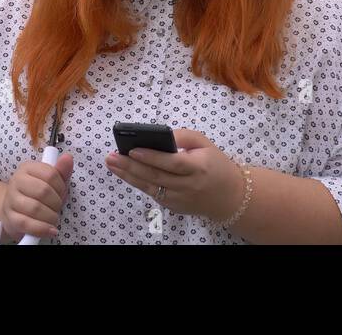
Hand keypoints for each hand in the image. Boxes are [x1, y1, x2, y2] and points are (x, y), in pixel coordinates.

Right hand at [0, 152, 73, 240]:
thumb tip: (68, 158)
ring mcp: (10, 200)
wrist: (15, 210)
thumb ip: (62, 171)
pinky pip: (26, 223)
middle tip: (57, 207)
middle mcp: (16, 181)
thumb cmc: (37, 194)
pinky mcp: (9, 218)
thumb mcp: (52, 181)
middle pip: (43, 191)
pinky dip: (42, 229)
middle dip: (56, 202)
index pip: (50, 174)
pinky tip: (51, 230)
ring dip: (51, 217)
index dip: (61, 187)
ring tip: (54, 219)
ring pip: (35, 208)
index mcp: (27, 168)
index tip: (61, 193)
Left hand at [104, 128, 243, 221]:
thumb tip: (160, 135)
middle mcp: (188, 185)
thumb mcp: (205, 144)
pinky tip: (125, 173)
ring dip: (128, 176)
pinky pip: (153, 193)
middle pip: (155, 176)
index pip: (171, 163)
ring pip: (150, 187)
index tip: (132, 149)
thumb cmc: (216, 164)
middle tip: (111, 156)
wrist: (229, 196)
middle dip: (130, 166)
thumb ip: (184, 136)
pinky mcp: (174, 207)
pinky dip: (138, 183)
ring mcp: (180, 199)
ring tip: (112, 164)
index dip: (151, 157)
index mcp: (198, 167)